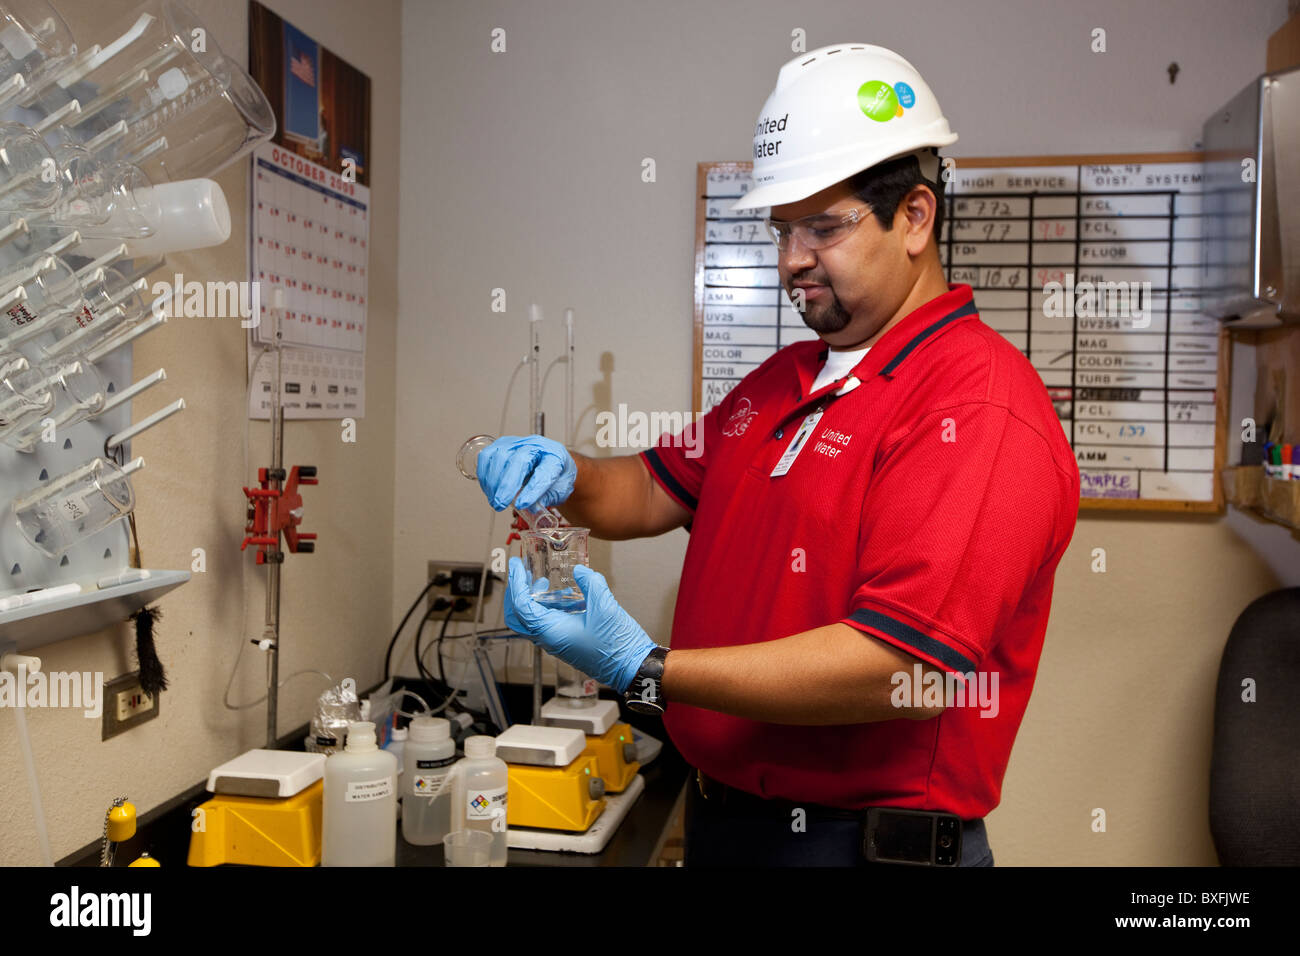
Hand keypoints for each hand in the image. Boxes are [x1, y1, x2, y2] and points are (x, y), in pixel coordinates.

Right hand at [476, 435, 576, 511]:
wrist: (550, 462)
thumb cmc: (556, 475)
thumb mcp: (560, 491)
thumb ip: (547, 498)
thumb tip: (530, 507)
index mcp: (556, 456)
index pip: (545, 471)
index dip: (533, 489)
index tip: (522, 504)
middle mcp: (537, 445)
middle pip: (520, 459)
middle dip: (507, 485)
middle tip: (500, 505)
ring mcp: (517, 443)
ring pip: (500, 456)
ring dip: (493, 481)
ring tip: (495, 501)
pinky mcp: (501, 445)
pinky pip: (487, 456)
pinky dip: (484, 474)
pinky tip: (489, 489)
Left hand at [505, 557, 655, 693]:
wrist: (631, 667)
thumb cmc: (617, 644)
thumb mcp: (604, 605)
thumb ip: (590, 582)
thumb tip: (579, 570)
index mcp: (551, 631)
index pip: (521, 606)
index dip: (515, 583)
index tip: (515, 565)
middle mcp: (549, 639)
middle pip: (518, 617)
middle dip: (516, 594)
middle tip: (521, 575)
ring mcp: (557, 643)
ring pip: (533, 620)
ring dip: (536, 600)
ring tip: (546, 582)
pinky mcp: (567, 643)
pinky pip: (549, 624)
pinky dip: (551, 608)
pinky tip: (568, 597)